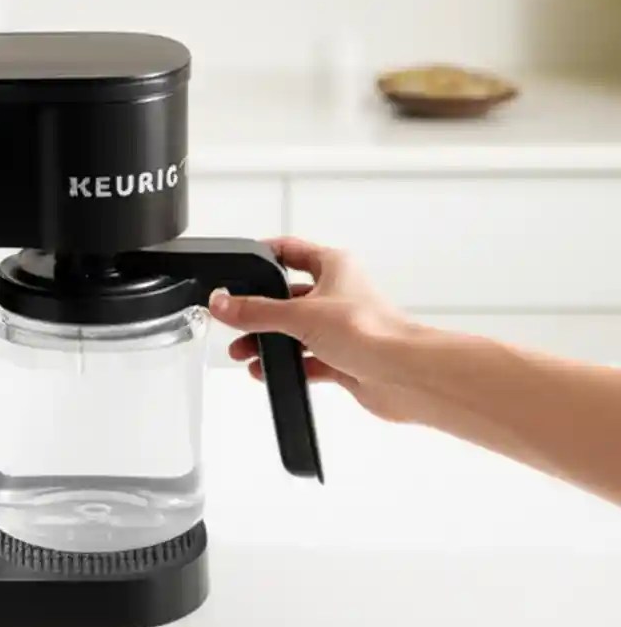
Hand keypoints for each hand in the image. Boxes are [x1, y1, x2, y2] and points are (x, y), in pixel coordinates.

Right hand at [208, 237, 423, 422]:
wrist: (404, 375)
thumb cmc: (373, 332)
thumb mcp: (300, 315)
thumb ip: (256, 312)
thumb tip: (223, 304)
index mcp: (335, 267)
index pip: (292, 251)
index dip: (265, 255)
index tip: (241, 264)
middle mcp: (339, 294)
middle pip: (288, 296)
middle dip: (259, 311)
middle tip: (235, 320)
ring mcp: (341, 327)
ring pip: (295, 330)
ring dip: (270, 341)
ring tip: (244, 351)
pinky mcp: (343, 357)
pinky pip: (307, 359)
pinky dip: (287, 365)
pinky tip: (267, 371)